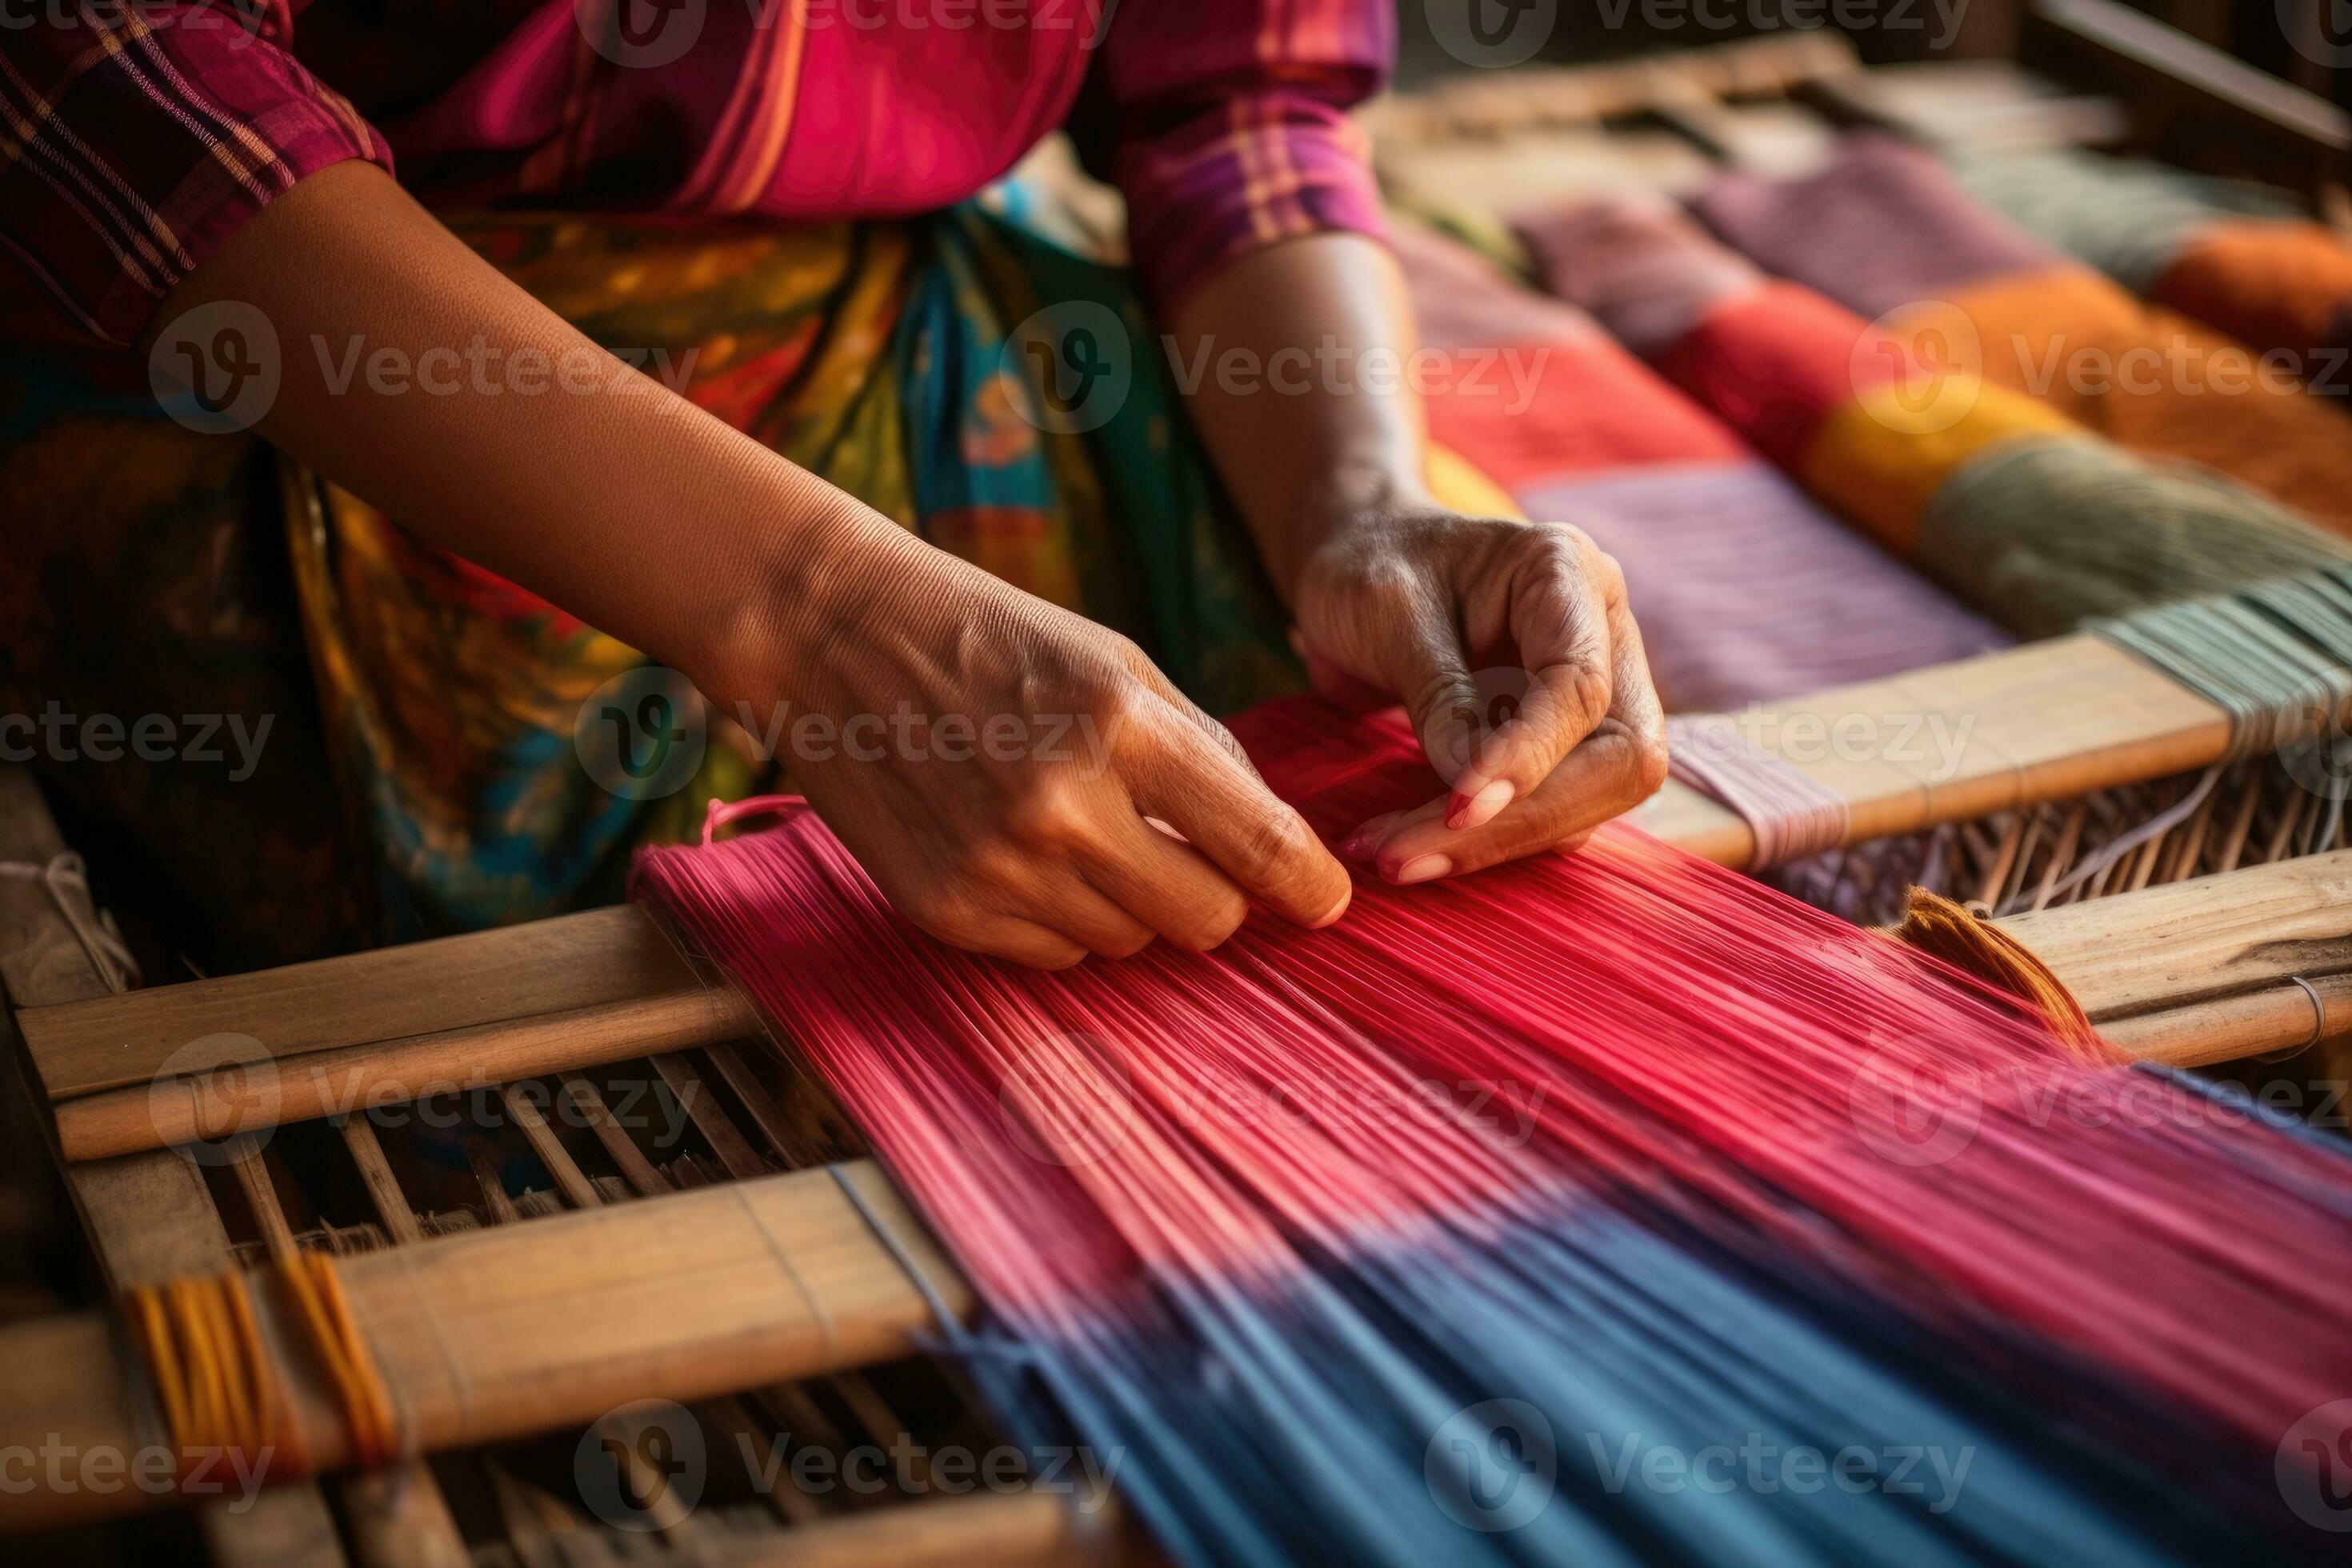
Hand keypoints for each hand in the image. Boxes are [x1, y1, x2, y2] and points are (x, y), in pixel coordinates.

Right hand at [715, 515, 1351, 966]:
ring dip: (1133, 903)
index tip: (1324, 899)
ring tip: (1082, 829)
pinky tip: (1024, 851)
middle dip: (1217, 895)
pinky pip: (1055, 955)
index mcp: (1120, 725)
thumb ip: (1202, 752)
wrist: (830, 637)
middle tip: (1191, 853)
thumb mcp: (1117, 662)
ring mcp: (998, 869)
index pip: (1258, 845)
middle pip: (1204, 920)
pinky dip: (1063, 918)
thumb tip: (1277, 841)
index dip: (1308, 885)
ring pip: (1130, 945)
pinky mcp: (946, 910)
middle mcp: (1063, 809)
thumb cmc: (990, 636)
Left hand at [1289, 500, 1667, 882]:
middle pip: (1618, 759)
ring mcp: (1590, 698)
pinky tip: (1403, 848)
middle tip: (1404, 857)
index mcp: (1567, 573)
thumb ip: (1438, 694)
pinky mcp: (1560, 749)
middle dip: (1519, 821)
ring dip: (1493, 844)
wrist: (1353, 568)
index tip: (1457, 808)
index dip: (1530, 756)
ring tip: (1389, 856)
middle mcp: (1600, 635)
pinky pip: (1548, 815)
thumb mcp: (1384, 611)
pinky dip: (1480, 843)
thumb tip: (1475, 796)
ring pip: (1589, 802)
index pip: (1581, 685)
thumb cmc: (1367, 569)